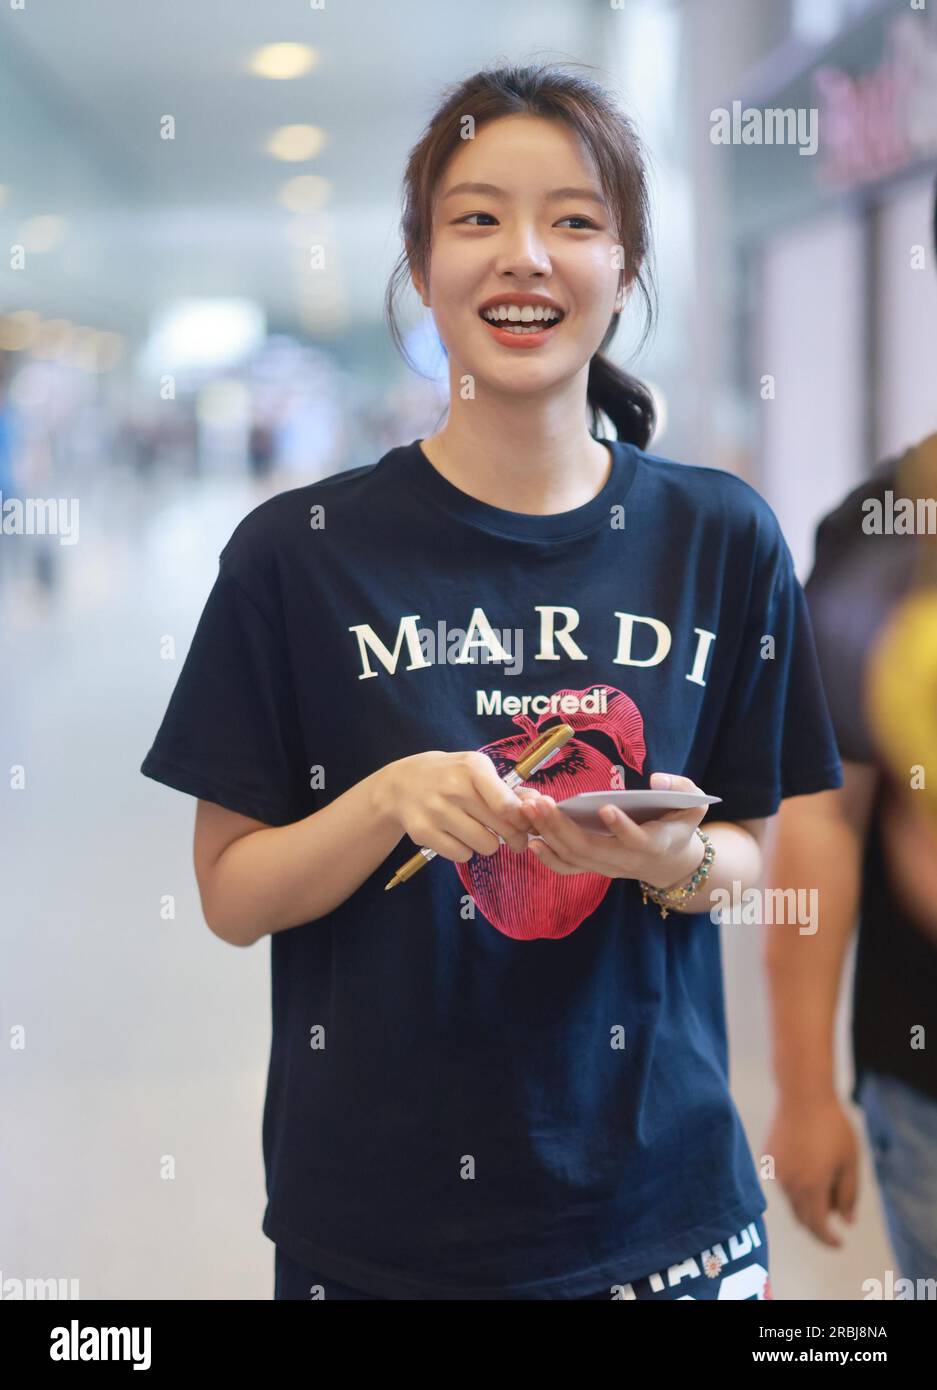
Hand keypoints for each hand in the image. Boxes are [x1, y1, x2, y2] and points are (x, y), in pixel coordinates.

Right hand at [380, 751, 530, 862]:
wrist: (403, 783)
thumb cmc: (451, 775)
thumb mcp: (478, 770)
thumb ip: (509, 790)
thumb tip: (540, 805)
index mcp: (472, 769)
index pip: (507, 805)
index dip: (523, 821)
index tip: (527, 825)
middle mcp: (453, 788)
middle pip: (501, 829)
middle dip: (514, 837)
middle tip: (514, 838)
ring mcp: (436, 812)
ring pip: (485, 846)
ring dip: (488, 843)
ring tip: (478, 830)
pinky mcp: (423, 832)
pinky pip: (462, 855)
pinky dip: (464, 850)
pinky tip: (456, 835)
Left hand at [517, 772, 706, 884]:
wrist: (671, 861)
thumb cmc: (679, 824)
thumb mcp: (694, 805)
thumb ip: (683, 790)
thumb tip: (656, 781)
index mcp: (655, 843)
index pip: (637, 840)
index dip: (622, 827)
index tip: (606, 807)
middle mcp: (627, 861)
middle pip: (591, 849)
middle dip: (562, 826)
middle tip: (540, 802)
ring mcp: (608, 867)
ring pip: (575, 856)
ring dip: (549, 833)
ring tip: (529, 809)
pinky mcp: (595, 868)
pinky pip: (568, 868)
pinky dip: (548, 858)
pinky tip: (531, 839)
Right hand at [764, 1094, 858, 1246]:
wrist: (802, 1094)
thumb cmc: (832, 1126)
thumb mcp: (850, 1161)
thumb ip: (849, 1195)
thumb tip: (846, 1221)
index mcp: (811, 1187)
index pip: (818, 1227)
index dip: (829, 1239)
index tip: (840, 1242)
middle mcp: (789, 1184)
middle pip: (802, 1218)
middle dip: (820, 1220)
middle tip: (836, 1205)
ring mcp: (775, 1171)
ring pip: (792, 1199)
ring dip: (807, 1199)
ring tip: (824, 1170)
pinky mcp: (768, 1157)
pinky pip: (783, 1180)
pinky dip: (796, 1181)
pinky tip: (807, 1156)